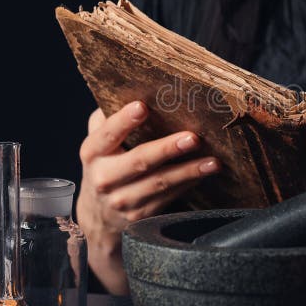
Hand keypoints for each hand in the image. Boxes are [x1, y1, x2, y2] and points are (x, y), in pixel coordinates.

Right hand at [77, 101, 220, 293]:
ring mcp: (123, 200)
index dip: (123, 121)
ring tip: (213, 161)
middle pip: (139, 162)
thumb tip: (136, 89)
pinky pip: (170, 196)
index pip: (106, 134)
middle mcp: (105, 178)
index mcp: (93, 153)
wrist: (98, 215)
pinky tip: (205, 172)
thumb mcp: (99, 141)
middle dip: (168, 149)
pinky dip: (189, 183)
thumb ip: (109, 118)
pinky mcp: (141, 215)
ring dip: (189, 171)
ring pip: (160, 183)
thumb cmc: (105, 164)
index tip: (142, 107)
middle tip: (193, 137)